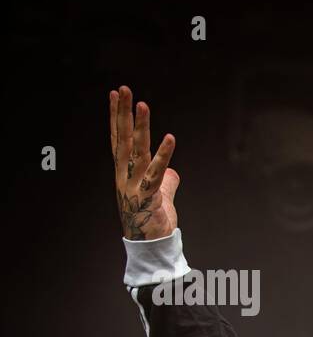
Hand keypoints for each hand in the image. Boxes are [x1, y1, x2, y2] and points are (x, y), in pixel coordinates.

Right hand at [111, 85, 179, 239]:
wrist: (151, 247)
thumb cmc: (153, 223)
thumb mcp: (161, 198)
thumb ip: (166, 182)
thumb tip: (173, 172)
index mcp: (126, 173)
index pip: (119, 139)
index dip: (116, 116)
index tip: (115, 95)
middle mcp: (125, 176)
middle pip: (122, 139)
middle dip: (122, 113)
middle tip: (122, 89)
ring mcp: (134, 186)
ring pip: (137, 150)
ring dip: (140, 127)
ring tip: (142, 104)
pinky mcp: (148, 197)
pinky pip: (156, 172)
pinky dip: (164, 155)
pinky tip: (169, 138)